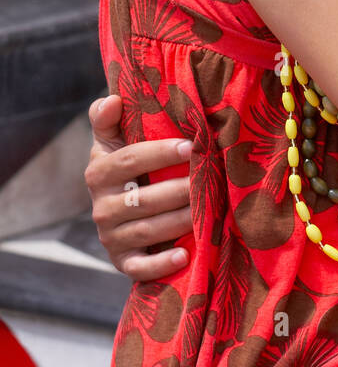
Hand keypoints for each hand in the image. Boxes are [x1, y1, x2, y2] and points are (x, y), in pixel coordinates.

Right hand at [85, 93, 192, 280]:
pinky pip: (140, 267)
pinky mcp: (123, 262)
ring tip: (209, 211)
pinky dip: (162, 264)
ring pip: (148, 230)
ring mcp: (111, 236)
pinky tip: (186, 255)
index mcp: (99, 172)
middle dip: (180, 189)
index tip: (192, 146)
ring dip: (180, 221)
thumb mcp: (113, 142)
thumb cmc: (127, 168)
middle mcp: (100, 207)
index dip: (160, 152)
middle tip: (210, 180)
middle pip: (144, 198)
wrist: (122, 214)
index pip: (129, 160)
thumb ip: (108, 120)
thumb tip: (112, 99)